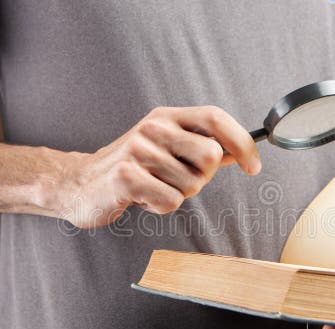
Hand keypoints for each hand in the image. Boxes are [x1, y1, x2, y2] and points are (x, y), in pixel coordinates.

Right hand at [54, 106, 260, 227]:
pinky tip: (142, 197)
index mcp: (166, 116)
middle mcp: (153, 127)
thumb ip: (200, 147)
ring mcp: (138, 150)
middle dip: (202, 178)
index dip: (242, 142)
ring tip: (152, 187)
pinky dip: (160, 207)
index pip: (215, 118)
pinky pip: (170, 201)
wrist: (81, 184)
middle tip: (177, 180)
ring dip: (176, 194)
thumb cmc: (130, 168)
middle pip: (211, 156)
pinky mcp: (127, 177)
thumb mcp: (165, 147)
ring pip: (191, 185)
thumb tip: (240, 151)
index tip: (254, 166)